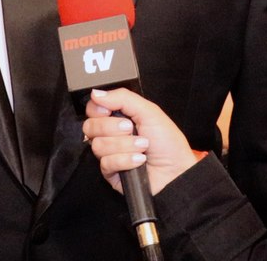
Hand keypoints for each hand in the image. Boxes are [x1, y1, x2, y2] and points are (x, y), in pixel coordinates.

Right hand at [82, 88, 199, 195]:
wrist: (176, 171)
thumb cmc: (168, 143)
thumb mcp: (149, 112)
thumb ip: (122, 98)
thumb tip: (96, 93)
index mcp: (119, 117)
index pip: (93, 108)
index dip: (98, 109)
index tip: (109, 111)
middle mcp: (111, 135)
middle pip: (90, 126)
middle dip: (112, 127)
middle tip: (131, 129)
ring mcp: (110, 154)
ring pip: (98, 145)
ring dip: (124, 145)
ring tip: (142, 146)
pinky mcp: (111, 172)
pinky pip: (106, 163)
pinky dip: (125, 160)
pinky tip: (139, 161)